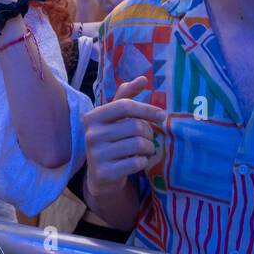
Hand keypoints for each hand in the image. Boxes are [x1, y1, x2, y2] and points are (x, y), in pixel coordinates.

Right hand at [83, 76, 164, 191]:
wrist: (101, 175)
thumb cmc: (112, 140)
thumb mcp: (115, 117)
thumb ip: (126, 96)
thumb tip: (143, 78)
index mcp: (92, 117)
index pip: (124, 106)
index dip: (147, 109)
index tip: (162, 116)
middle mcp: (91, 134)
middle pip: (135, 127)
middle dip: (149, 133)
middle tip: (148, 138)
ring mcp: (95, 155)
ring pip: (138, 145)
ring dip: (148, 148)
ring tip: (144, 150)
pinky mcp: (104, 173)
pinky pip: (136, 163)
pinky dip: (143, 162)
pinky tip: (137, 162)